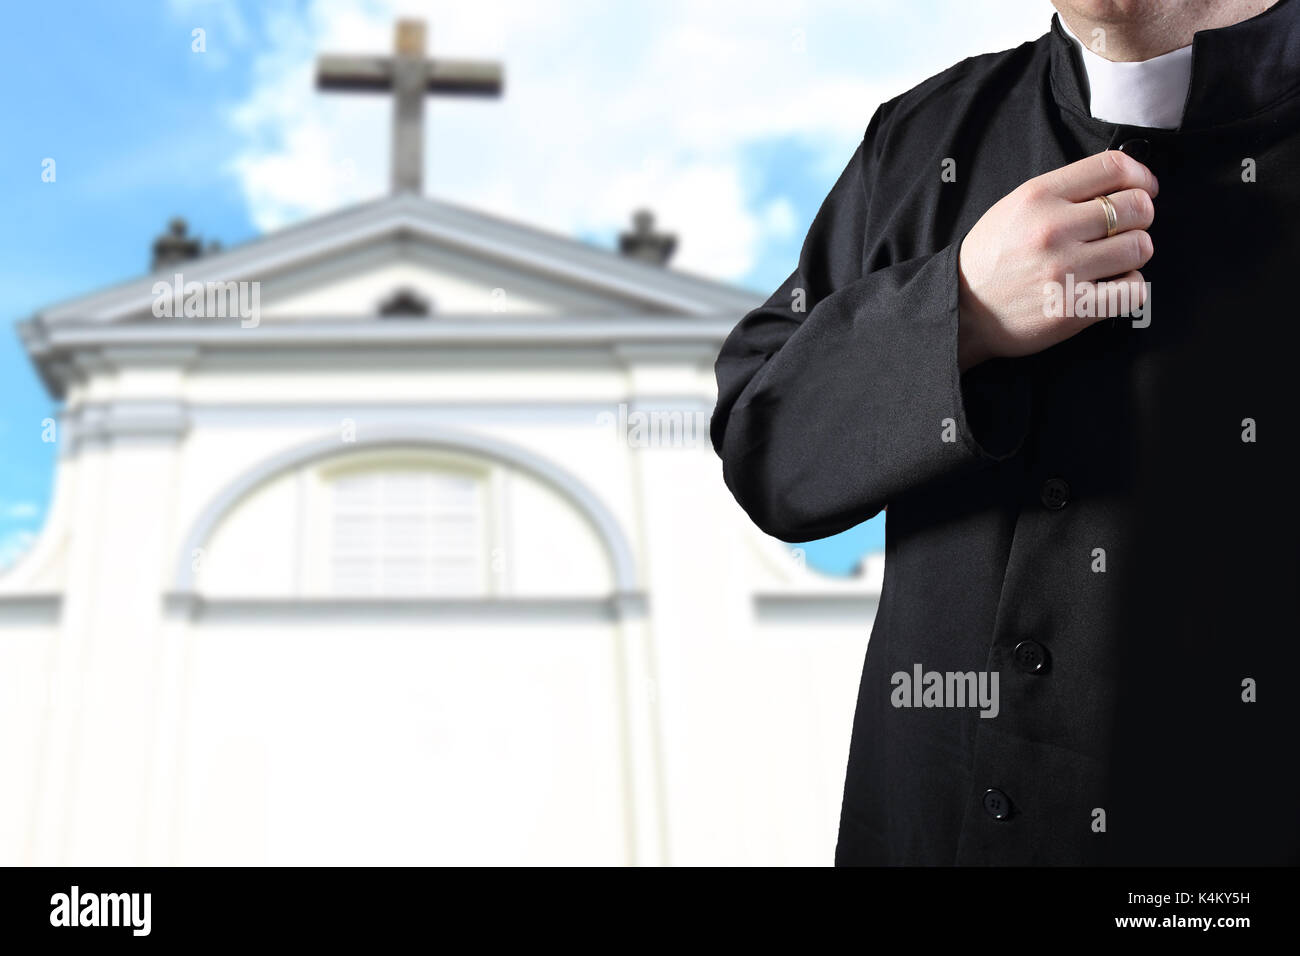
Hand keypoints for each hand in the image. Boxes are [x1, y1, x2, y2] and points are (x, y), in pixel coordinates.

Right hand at [957, 149, 1157, 370]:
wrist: (962, 311)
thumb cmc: (991, 260)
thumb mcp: (1014, 208)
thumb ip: (1062, 193)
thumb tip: (1121, 183)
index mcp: (1038, 197)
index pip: (1113, 167)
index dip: (1141, 176)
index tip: (1144, 188)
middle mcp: (1053, 229)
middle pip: (1136, 207)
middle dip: (1139, 217)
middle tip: (1124, 230)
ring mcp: (1065, 270)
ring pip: (1140, 247)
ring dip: (1133, 255)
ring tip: (1111, 262)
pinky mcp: (1074, 308)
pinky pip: (1133, 289)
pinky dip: (1129, 288)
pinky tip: (1109, 287)